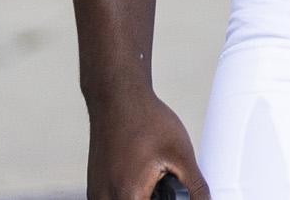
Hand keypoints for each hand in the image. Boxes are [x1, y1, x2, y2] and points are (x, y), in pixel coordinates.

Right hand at [86, 92, 207, 199]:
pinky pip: (114, 198)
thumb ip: (195, 187)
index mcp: (127, 197)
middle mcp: (104, 199)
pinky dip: (131, 194)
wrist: (117, 99)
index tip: (176, 190)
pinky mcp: (94, 186)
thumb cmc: (147, 123)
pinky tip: (144, 177)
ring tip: (158, 177)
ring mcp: (96, 194)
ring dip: (143, 196)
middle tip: (167, 180)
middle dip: (158, 198)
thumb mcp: (181, 155)